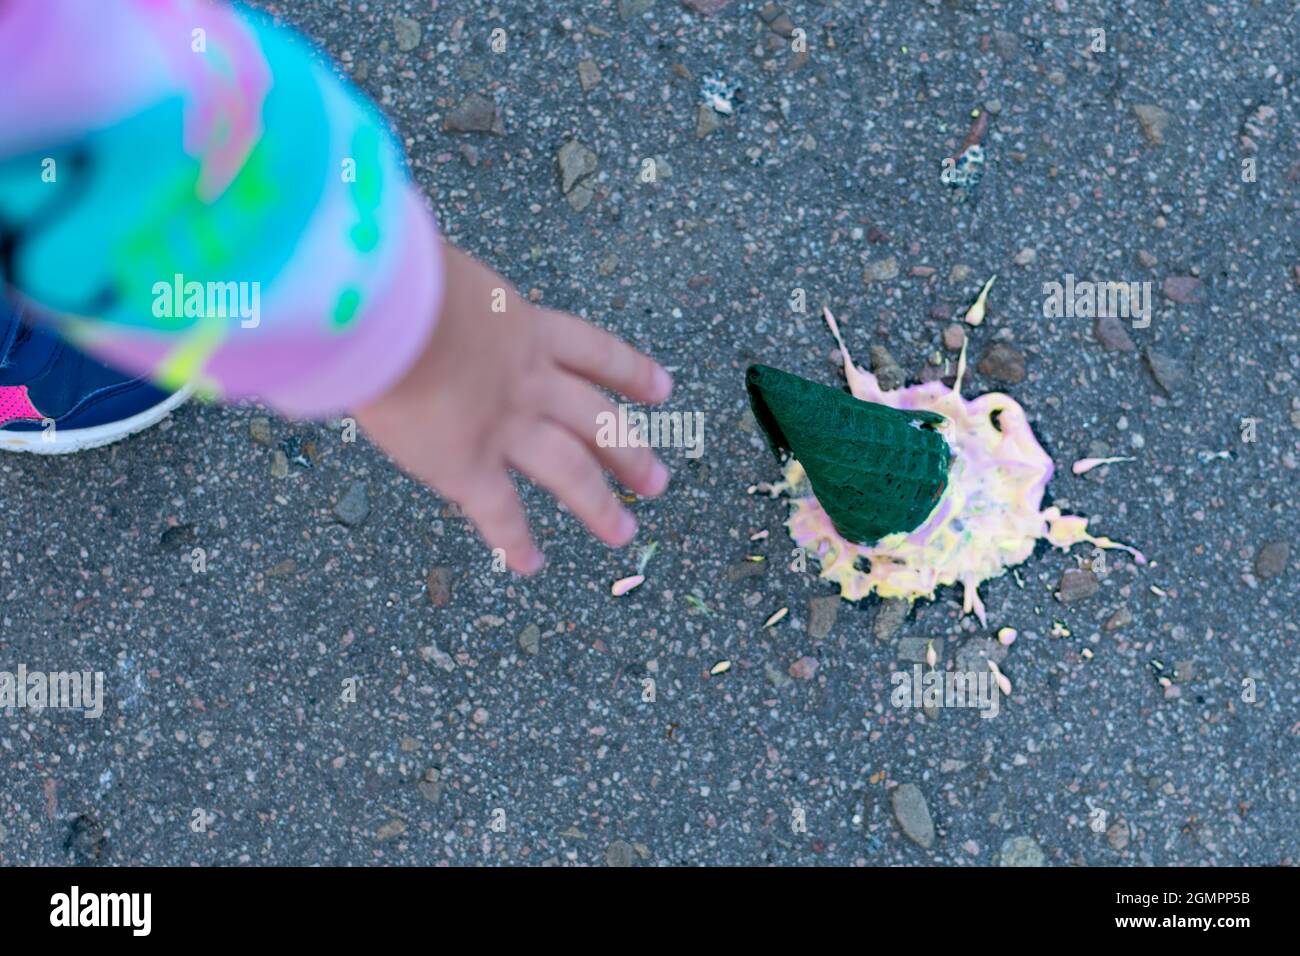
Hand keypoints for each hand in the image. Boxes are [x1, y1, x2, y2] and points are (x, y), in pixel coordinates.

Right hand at [353, 242, 672, 573]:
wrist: (385, 308)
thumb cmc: (397, 274)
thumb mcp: (445, 273)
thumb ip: (455, 294)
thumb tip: (430, 283)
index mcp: (528, 328)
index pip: (595, 352)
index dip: (632, 372)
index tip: (662, 389)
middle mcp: (531, 382)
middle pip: (598, 422)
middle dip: (630, 454)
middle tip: (657, 483)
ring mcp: (506, 426)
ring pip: (570, 472)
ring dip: (598, 505)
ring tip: (622, 532)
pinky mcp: (467, 465)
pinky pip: (500, 513)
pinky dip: (515, 542)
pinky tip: (529, 564)